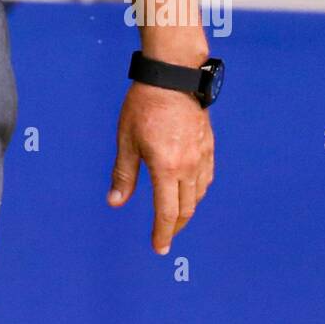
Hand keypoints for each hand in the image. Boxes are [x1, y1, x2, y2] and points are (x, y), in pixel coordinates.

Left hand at [106, 82, 214, 254]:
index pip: (167, 212)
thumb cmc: (144, 105)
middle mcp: (188, 166)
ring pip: (199, 195)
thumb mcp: (126, 140)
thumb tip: (115, 202)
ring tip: (176, 214)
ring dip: (188, 209)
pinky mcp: (209, 145)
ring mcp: (202, 156)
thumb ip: (124, 174)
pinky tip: (191, 190)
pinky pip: (207, 178)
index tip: (159, 248)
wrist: (173, 76)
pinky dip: (198, 191)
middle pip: (186, 208)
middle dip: (175, 226)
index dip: (162, 234)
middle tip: (165, 235)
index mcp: (166, 167)